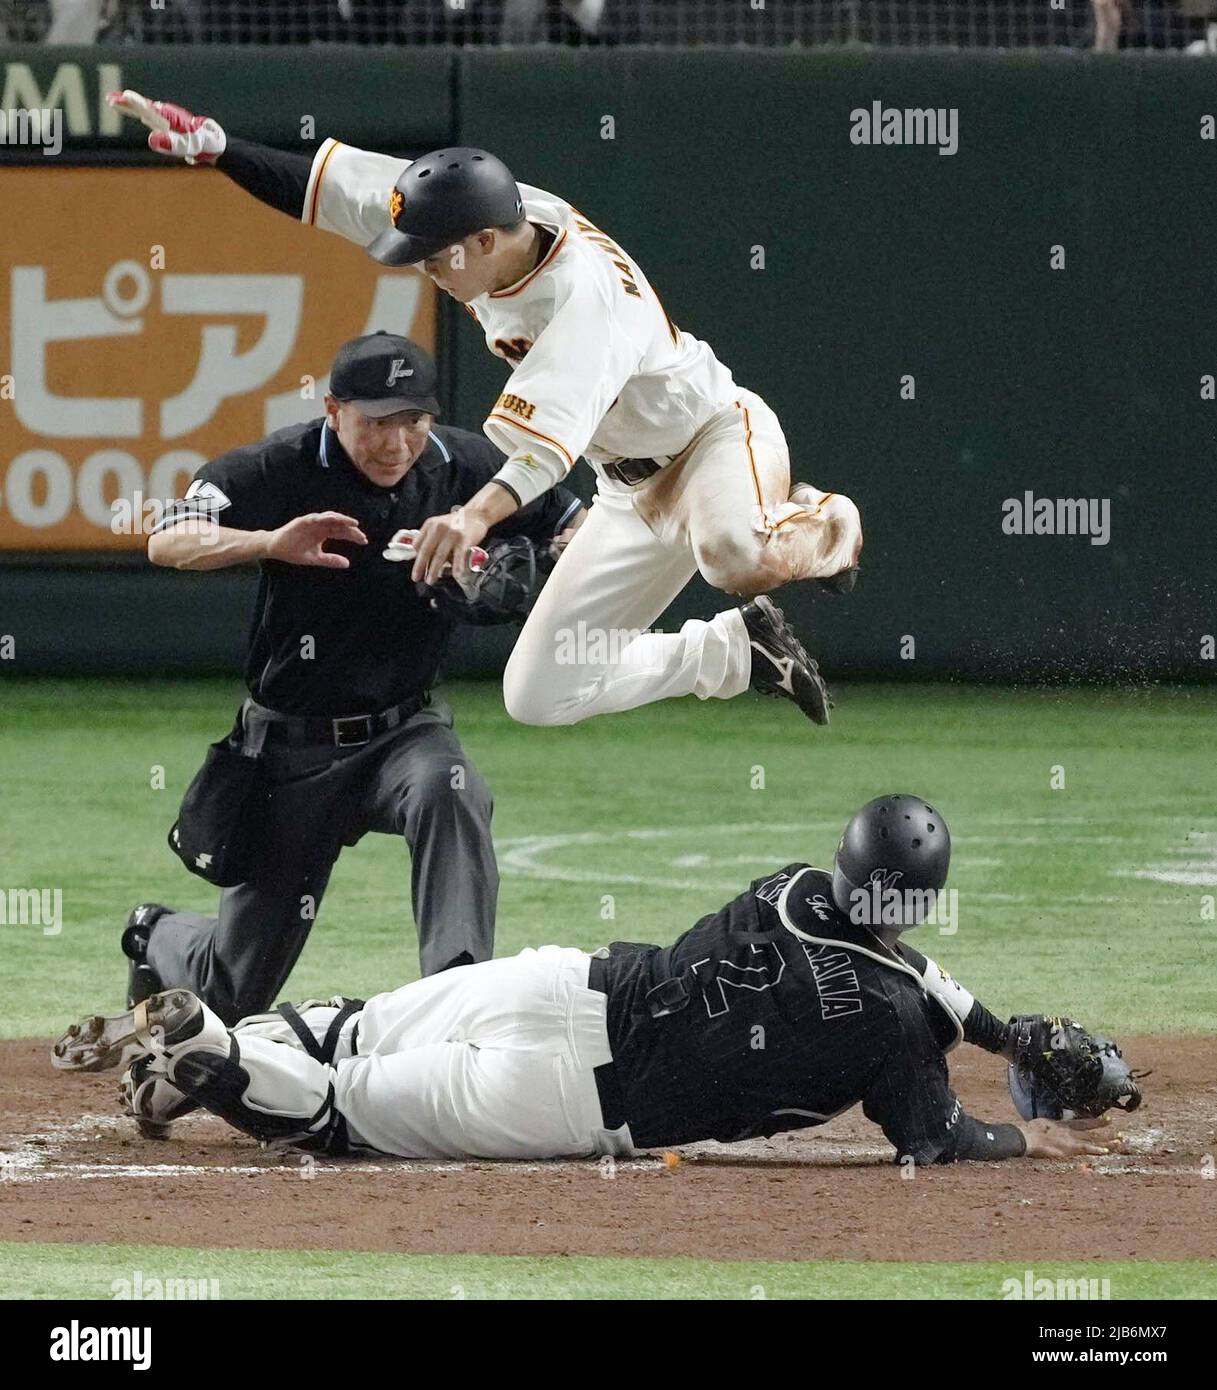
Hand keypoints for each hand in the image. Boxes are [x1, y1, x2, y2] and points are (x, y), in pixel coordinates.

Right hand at [106, 90, 226, 164]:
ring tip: (111, 100)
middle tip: (110, 98)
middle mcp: (166, 113)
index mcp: (171, 118)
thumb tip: (151, 140)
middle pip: (143, 106)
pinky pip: (145, 113)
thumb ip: (171, 144)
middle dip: (127, 103)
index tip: (126, 97)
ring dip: (127, 104)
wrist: (210, 140)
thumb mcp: (188, 146)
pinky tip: (124, 106)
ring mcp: (163, 116)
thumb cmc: (200, 142)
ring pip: (142, 108)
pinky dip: (134, 108)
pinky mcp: (162, 121)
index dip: (138, 104)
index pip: (152, 110)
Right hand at [264, 513, 366, 568]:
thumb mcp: (315, 558)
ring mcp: (311, 522)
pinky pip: (315, 518)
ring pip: (330, 518)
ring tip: (353, 523)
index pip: (342, 532)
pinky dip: (325, 517)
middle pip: (339, 525)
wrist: (275, 548)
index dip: (353, 536)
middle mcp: (319, 526)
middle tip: (362, 535)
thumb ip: (330, 560)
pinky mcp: (302, 521)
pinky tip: (334, 519)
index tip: (364, 541)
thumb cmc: (294, 551)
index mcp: (323, 533)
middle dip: (351, 529)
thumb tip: (347, 564)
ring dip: (342, 519)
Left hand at [411, 506, 489, 585]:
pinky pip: (458, 556)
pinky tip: (455, 574)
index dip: (416, 557)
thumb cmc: (457, 523)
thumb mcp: (439, 525)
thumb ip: (431, 538)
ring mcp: (452, 534)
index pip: (417, 543)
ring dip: (433, 570)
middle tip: (417, 578)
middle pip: (426, 551)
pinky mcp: (464, 539)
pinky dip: (456, 567)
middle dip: (420, 567)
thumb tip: (424, 558)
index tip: (417, 568)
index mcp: (430, 525)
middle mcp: (439, 528)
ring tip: (430, 580)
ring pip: (439, 556)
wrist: (476, 514)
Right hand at [1017, 1117, 1112, 1159]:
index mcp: (1062, 1125)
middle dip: (1103, 1128)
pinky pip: (1087, 1148)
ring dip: (1106, 1140)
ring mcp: (1071, 1139)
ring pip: (1093, 1139)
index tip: (1106, 1118)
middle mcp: (1069, 1131)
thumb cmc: (1029, 1133)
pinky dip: (1096, 1149)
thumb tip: (1044, 1128)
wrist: (1027, 1137)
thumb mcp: (1039, 1127)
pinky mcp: (1070, 1148)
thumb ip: (1046, 1128)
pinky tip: (1106, 1151)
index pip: (1081, 1122)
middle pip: (1090, 1129)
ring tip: (1119, 1141)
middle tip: (1117, 1128)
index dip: (1093, 1120)